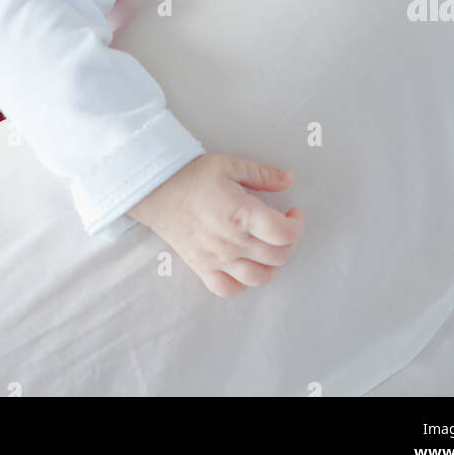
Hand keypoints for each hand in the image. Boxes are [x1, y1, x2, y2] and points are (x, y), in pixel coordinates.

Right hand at [127, 154, 303, 297]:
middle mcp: (233, 241)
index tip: (293, 213)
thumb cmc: (192, 176)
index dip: (297, 225)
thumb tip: (289, 179)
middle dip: (289, 242)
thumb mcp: (230, 165)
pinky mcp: (203, 268)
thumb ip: (263, 174)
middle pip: (277, 256)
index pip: (284, 233)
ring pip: (258, 277)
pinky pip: (228, 289)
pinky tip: (245, 267)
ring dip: (273, 266)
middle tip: (282, 227)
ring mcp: (218, 259)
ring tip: (270, 248)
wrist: (156, 190)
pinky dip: (242, 284)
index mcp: (243, 214)